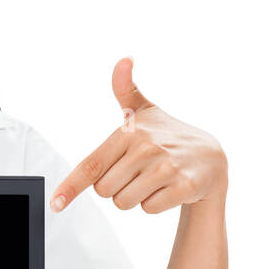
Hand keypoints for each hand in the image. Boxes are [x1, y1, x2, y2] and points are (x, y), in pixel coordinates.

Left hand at [50, 58, 226, 214]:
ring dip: (135, 197)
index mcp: (130, 132)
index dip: (70, 186)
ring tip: (152, 180)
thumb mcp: (146, 111)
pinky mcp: (184, 186)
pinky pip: (148, 209)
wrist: (212, 157)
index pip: (91, 165)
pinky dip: (155, 204)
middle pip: (104, 191)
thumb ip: (126, 89)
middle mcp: (146, 148)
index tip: (56, 203)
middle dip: (116, 187)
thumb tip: (123, 60)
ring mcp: (166, 167)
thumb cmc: (170, 136)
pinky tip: (167, 188)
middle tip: (136, 173)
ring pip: (124, 202)